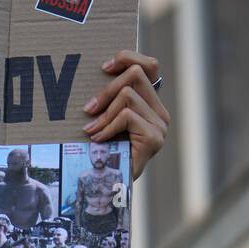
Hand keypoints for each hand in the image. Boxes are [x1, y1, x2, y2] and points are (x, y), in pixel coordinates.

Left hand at [82, 50, 169, 179]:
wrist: (111, 188)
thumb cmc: (105, 153)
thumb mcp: (106, 119)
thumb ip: (109, 99)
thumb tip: (96, 73)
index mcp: (152, 105)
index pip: (149, 65)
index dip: (127, 58)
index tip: (103, 68)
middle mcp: (160, 113)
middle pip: (136, 75)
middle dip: (106, 90)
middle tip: (88, 110)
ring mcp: (160, 126)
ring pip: (128, 95)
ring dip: (103, 113)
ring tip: (91, 130)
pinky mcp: (154, 138)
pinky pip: (126, 116)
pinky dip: (107, 127)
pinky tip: (99, 140)